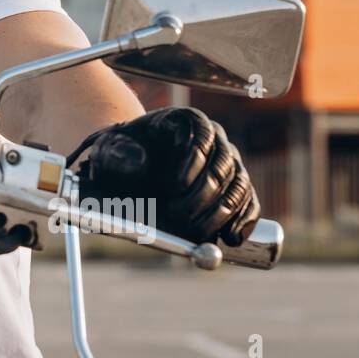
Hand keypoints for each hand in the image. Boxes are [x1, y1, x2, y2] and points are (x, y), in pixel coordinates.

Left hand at [70, 107, 259, 245]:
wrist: (132, 170)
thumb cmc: (120, 155)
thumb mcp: (109, 150)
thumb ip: (118, 154)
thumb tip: (139, 163)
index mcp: (187, 120)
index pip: (200, 137)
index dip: (193, 161)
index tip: (176, 185)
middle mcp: (215, 138)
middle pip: (223, 164)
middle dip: (205, 194)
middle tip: (182, 216)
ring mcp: (228, 163)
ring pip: (238, 185)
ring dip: (222, 212)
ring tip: (198, 231)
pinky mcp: (235, 188)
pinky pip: (249, 203)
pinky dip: (243, 221)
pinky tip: (231, 237)